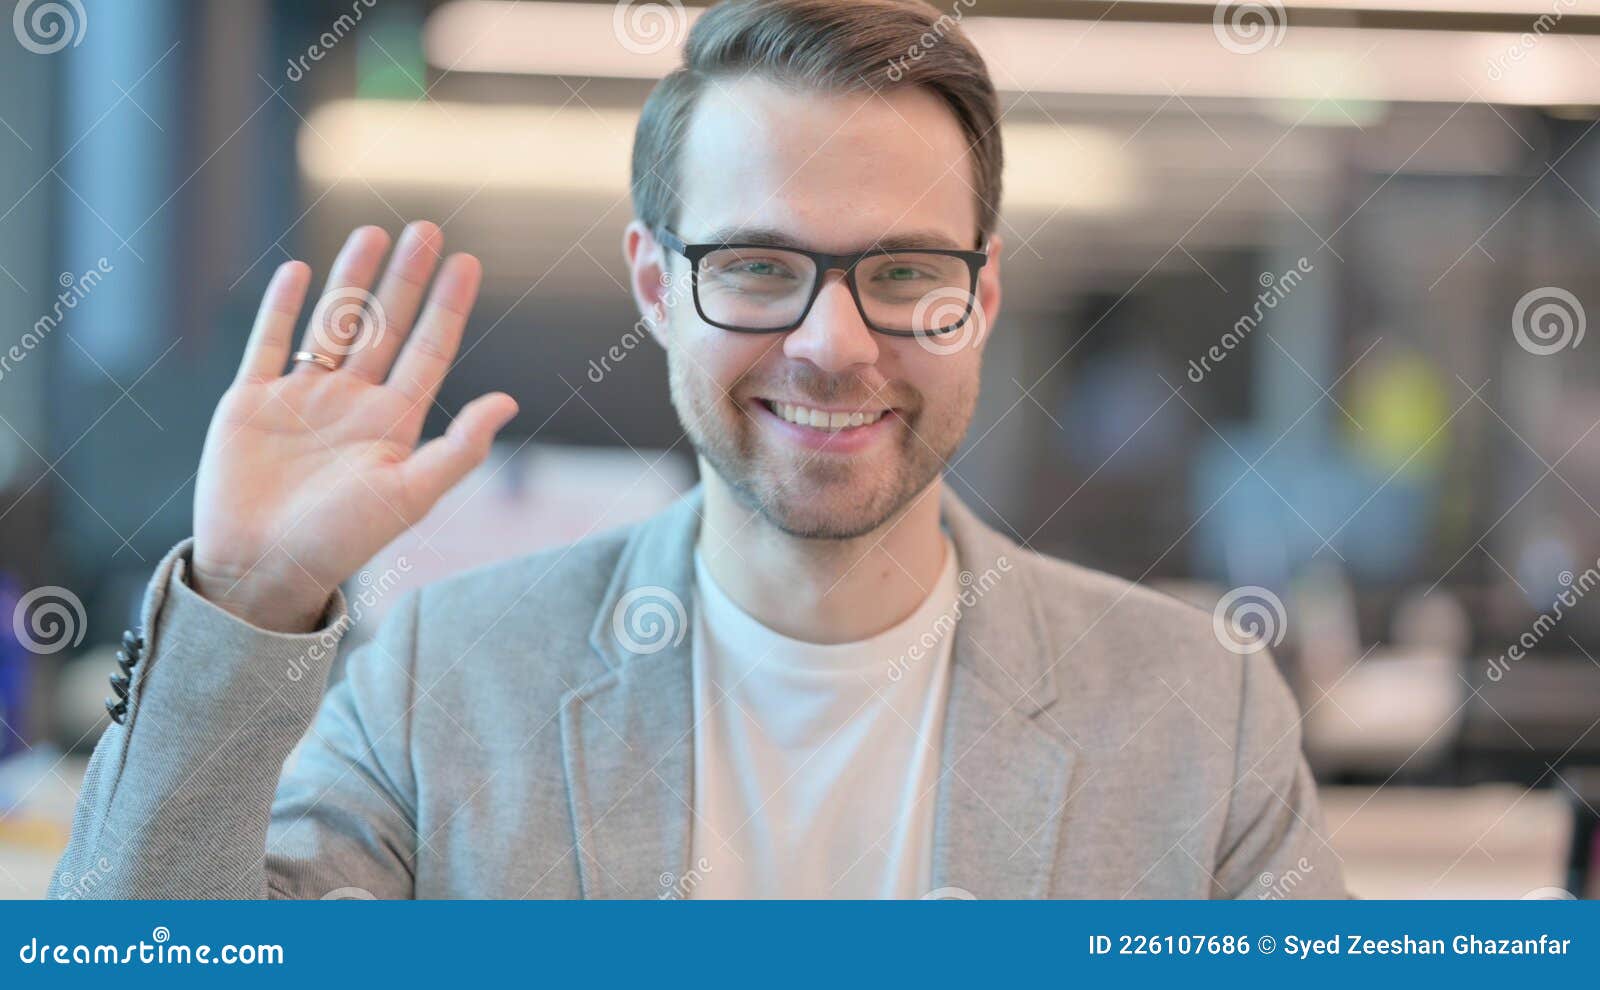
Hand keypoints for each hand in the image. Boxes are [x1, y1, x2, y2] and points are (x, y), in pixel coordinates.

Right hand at [191, 223, 517, 631]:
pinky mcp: (251, 402)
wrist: (261, 569)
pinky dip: (282, 308)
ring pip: (332, 323)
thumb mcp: (409, 495)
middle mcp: (352, 402)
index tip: (468, 262)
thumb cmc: (341, 541)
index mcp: (393, 422)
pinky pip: (270, 343)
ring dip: (352, 279)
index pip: (428, 350)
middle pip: (385, 325)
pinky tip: (298, 272)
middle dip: (406, 278)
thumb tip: (510, 401)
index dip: (448, 306)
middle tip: (427, 229)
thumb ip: (458, 448)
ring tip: (373, 232)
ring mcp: (302, 397)